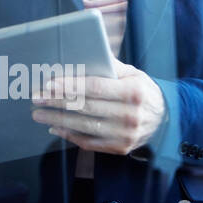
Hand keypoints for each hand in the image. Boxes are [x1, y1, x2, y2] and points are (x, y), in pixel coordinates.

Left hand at [29, 58, 166, 155]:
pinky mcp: (121, 148)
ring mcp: (126, 134)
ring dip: (58, 120)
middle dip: (57, 102)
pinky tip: (55, 126)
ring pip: (84, 126)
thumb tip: (81, 55)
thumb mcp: (133, 74)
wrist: (166, 119)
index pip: (95, 87)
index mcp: (133, 92)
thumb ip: (109, 66)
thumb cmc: (142, 91)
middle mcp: (131, 115)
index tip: (49, 84)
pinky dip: (70, 135)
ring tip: (39, 113)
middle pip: (86, 107)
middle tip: (36, 98)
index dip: (70, 85)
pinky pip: (90, 143)